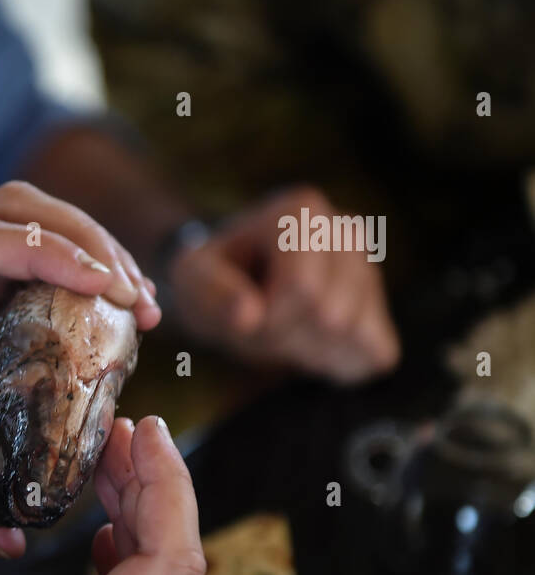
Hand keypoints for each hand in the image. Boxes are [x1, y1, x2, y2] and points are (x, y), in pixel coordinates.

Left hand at [0, 181, 160, 561]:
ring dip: (86, 244)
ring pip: (22, 217)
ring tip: (137, 299)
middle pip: (8, 209)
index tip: (104, 285)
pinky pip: (24, 249)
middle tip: (135, 296)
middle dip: (82, 238)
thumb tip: (13, 545)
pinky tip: (112, 308)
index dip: (45, 250)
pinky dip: (72, 264)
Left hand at [167, 186, 399, 382]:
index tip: (243, 312)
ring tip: (279, 328)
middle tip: (259, 322)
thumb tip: (248, 316)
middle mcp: (348, 231)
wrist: (232, 286)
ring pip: (356, 336)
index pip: (304, 288)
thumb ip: (214, 294)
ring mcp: (371, 269)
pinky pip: (376, 354)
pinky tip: (306, 342)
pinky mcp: (382, 309)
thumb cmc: (213, 278)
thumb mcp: (192, 280)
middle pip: (332, 316)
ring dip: (306, 350)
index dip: (268, 317)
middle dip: (285, 335)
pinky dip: (336, 363)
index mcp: (301, 210)